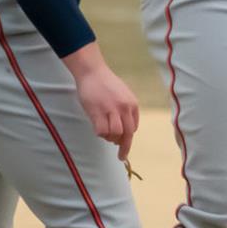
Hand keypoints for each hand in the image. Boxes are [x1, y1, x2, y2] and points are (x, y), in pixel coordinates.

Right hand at [62, 44, 139, 159]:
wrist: (92, 72)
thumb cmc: (105, 84)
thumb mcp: (123, 95)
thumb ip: (125, 110)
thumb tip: (125, 128)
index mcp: (132, 105)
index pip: (134, 128)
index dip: (128, 138)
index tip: (124, 145)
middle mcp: (125, 108)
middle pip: (128, 134)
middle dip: (124, 146)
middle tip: (121, 155)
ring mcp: (111, 110)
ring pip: (115, 134)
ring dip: (110, 138)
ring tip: (104, 134)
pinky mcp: (98, 112)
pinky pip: (101, 131)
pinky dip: (100, 134)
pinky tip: (97, 129)